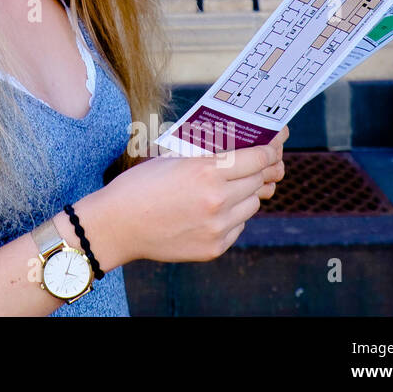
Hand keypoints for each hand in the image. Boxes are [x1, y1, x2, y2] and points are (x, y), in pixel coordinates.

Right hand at [88, 128, 285, 264]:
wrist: (117, 224)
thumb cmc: (139, 185)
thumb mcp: (172, 158)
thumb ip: (207, 155)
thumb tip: (238, 150)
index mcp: (206, 171)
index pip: (257, 158)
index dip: (270, 149)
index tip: (275, 144)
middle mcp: (218, 200)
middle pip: (259, 180)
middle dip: (262, 170)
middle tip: (263, 164)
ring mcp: (218, 227)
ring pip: (253, 204)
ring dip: (247, 193)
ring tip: (231, 188)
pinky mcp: (215, 247)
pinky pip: (238, 226)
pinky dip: (233, 216)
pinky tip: (213, 210)